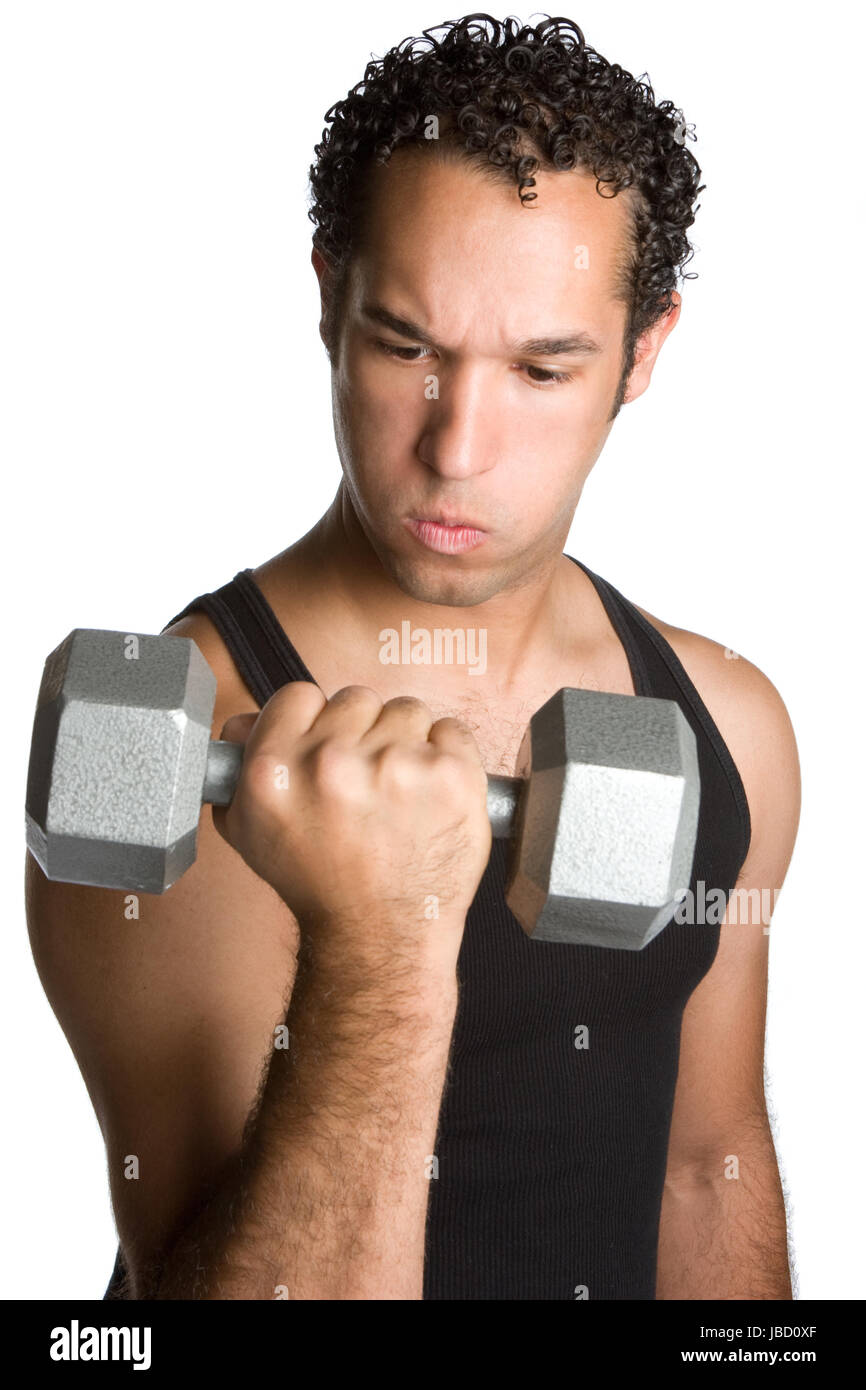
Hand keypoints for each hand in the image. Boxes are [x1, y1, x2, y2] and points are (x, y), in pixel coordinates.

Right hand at [212, 683, 490, 974]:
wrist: (379, 935)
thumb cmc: (319, 884)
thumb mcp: (252, 832)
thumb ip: (240, 769)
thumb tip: (245, 723)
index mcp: (276, 768)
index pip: (298, 695)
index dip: (314, 721)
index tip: (328, 748)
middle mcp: (333, 761)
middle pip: (357, 700)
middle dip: (364, 734)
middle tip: (366, 782)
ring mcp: (397, 765)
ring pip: (407, 711)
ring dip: (407, 743)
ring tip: (401, 793)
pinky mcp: (452, 775)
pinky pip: (452, 730)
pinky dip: (448, 756)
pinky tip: (432, 794)